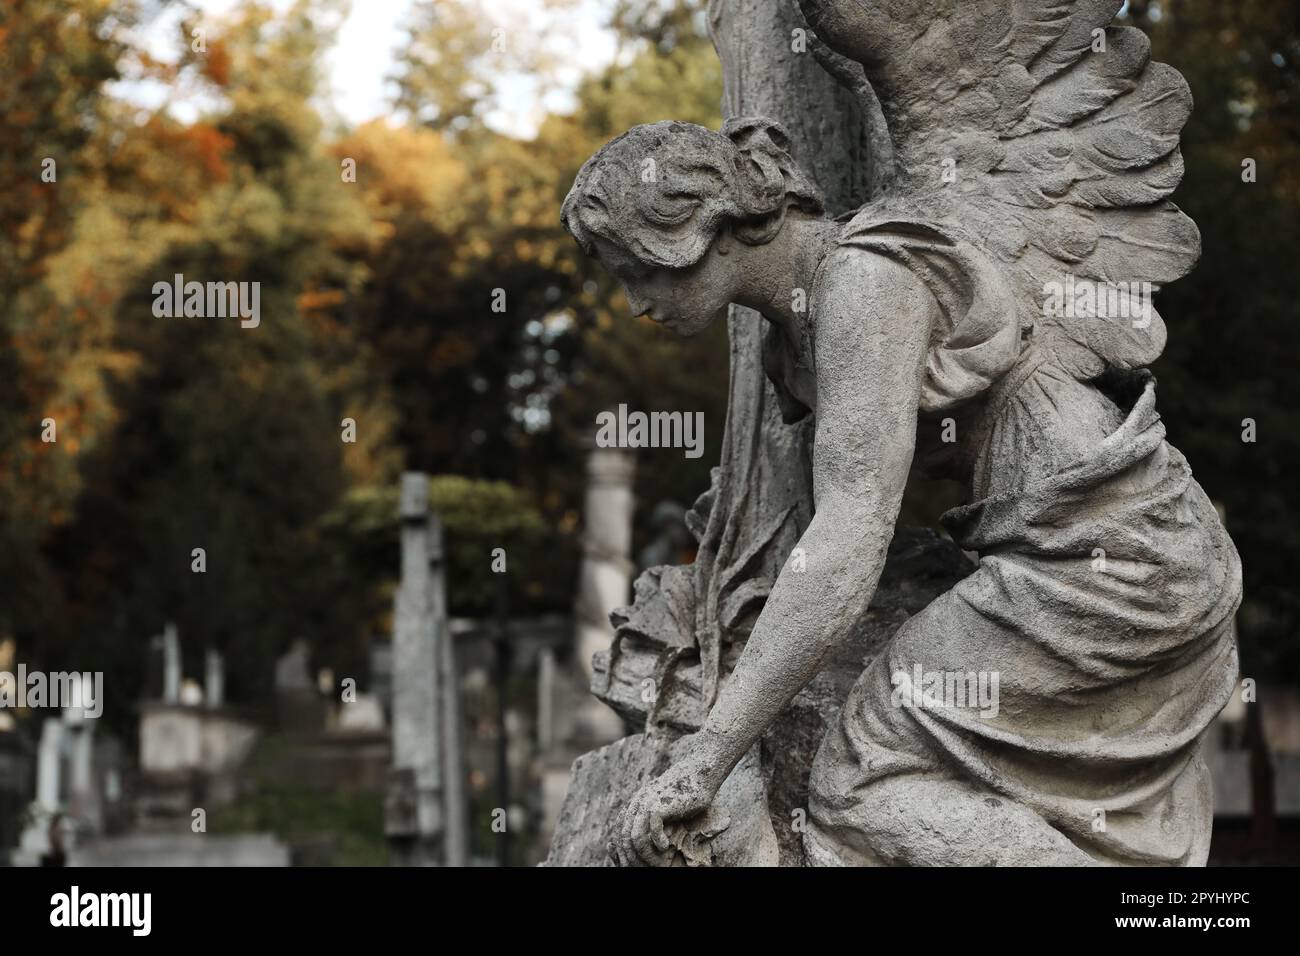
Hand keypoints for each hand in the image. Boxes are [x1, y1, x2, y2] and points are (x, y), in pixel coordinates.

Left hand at [608, 752, 720, 866]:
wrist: (699, 771)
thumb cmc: (686, 793)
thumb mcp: (665, 807)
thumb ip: (654, 821)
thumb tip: (651, 843)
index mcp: (634, 806)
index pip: (619, 835)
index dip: (624, 854)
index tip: (633, 866)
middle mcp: (636, 804)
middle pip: (624, 840)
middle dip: (632, 860)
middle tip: (644, 871)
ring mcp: (646, 803)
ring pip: (634, 838)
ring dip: (646, 856)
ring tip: (658, 864)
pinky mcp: (660, 804)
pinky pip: (651, 830)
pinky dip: (657, 843)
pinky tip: (666, 846)